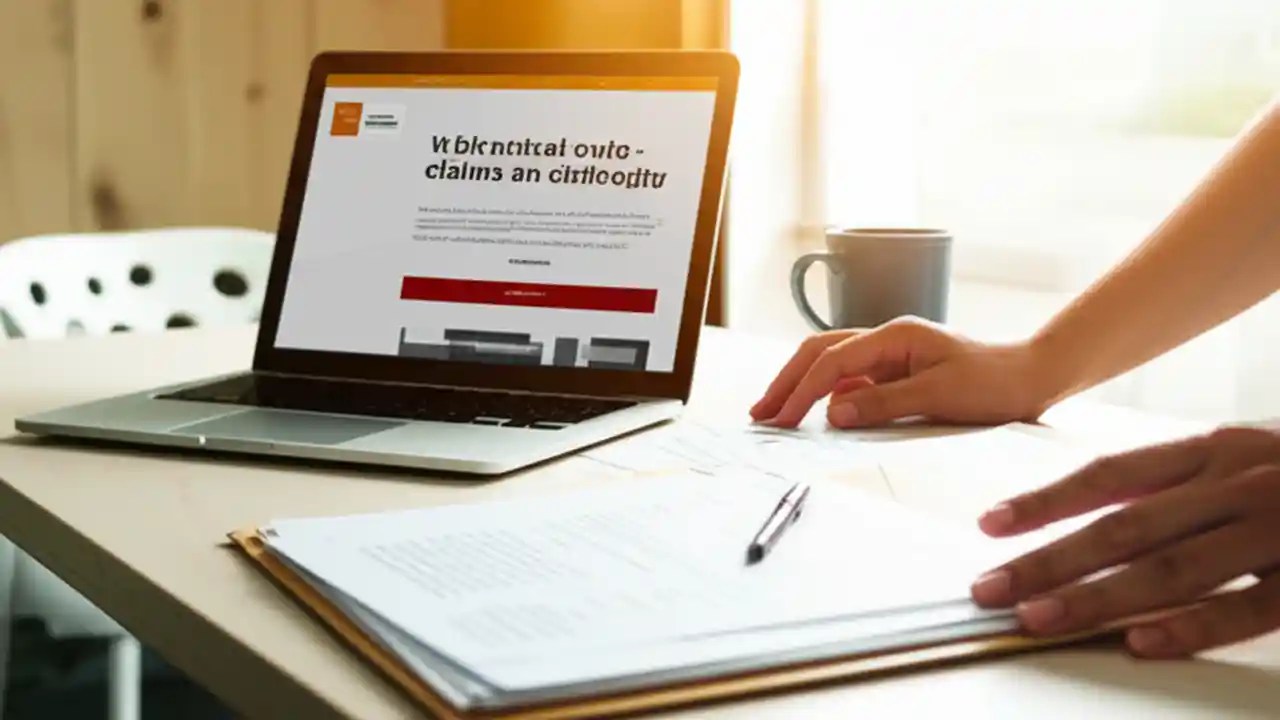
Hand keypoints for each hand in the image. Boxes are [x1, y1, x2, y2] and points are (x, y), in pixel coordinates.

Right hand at [749, 317, 1050, 428]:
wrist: (1033, 378)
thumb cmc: (995, 384)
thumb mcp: (940, 397)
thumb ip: (884, 404)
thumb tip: (832, 412)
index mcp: (894, 336)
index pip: (832, 362)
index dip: (801, 391)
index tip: (780, 420)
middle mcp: (887, 340)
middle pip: (820, 353)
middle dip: (787, 382)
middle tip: (760, 414)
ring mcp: (891, 355)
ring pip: (832, 364)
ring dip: (802, 387)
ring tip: (776, 413)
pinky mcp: (898, 373)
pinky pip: (852, 380)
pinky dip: (827, 396)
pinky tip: (817, 415)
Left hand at [970, 424, 1279, 657]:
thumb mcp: (1240, 460)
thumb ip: (1171, 482)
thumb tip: (1088, 503)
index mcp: (1212, 450)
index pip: (1109, 475)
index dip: (1045, 500)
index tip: (989, 525)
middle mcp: (1237, 482)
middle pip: (1124, 525)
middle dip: (1048, 559)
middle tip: (991, 590)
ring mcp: (1278, 529)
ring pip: (1172, 568)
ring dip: (1098, 596)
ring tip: (1041, 619)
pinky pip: (1247, 607)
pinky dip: (1191, 626)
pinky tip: (1141, 642)